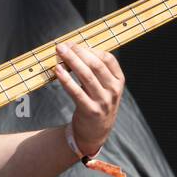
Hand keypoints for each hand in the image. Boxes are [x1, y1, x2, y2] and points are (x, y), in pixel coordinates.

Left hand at [52, 42, 124, 158]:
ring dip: (72, 62)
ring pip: (87, 76)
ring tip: (60, 52)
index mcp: (119, 80)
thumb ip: (96, 71)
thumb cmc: (97, 102)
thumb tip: (75, 49)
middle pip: (96, 65)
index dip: (90, 49)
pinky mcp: (90, 111)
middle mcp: (114, 90)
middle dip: (78, 52)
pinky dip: (66, 80)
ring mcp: (103, 101)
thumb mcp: (104, 87)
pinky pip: (76, 92)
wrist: (96, 132)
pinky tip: (57, 71)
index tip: (75, 44)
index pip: (107, 59)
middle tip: (63, 45)